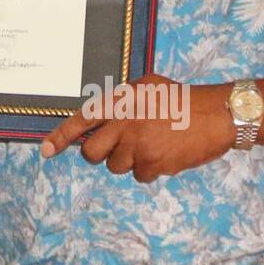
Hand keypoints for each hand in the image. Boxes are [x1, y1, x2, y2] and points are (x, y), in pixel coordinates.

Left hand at [38, 75, 232, 183]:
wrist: (216, 114)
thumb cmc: (181, 99)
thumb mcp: (146, 87)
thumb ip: (121, 103)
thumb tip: (100, 122)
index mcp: (120, 101)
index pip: (82, 120)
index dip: (61, 137)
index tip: (46, 151)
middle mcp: (123, 122)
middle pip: (92, 153)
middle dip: (101, 154)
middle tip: (120, 147)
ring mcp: (137, 145)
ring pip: (116, 167)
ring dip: (128, 161)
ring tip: (151, 145)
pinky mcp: (153, 164)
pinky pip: (139, 176)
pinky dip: (148, 171)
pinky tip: (164, 155)